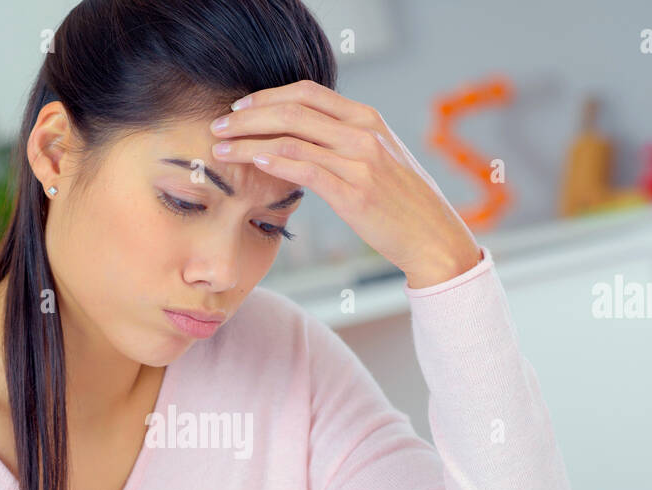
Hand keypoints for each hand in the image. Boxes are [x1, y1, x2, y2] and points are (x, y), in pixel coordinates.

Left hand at [210, 79, 481, 287]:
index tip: (239, 107)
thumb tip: (304, 138)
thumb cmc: (403, 202)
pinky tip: (252, 162)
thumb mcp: (379, 158)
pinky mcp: (353, 192)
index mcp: (367, 119)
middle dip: (247, 116)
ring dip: (248, 142)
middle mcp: (363, 133)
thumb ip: (345, 142)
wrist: (433, 236)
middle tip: (218, 125)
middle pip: (292, 110)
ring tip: (221, 149)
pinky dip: (274, 161)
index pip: (307, 92)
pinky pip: (305, 168)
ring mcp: (359, 161)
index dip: (267, 96)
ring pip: (291, 138)